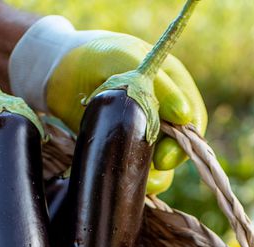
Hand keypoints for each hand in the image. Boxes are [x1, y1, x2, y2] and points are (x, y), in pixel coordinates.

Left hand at [9, 17, 206, 194]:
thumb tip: (184, 116)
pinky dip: (126, 180)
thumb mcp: (126, 60)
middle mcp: (164, 117)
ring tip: (129, 177)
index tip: (167, 152)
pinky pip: (132, 174)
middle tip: (155, 165)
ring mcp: (143, 136)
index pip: (192, 120)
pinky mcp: (122, 153)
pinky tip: (115, 181)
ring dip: (148, 176)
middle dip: (167, 161)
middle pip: (179, 148)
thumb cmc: (99, 57)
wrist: (61, 71)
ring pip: (158, 168)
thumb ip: (156, 86)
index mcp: (173, 90)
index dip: (186, 140)